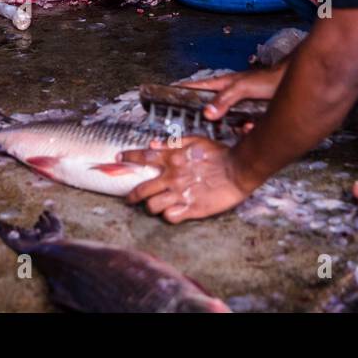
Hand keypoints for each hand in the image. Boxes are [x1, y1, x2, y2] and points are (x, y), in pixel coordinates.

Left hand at [122, 136, 254, 222]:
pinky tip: (171, 211)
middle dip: (132, 195)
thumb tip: (152, 144)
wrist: (238, 170)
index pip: (143, 158)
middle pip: (142, 190)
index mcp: (172, 159)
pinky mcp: (191, 209)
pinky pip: (169, 217)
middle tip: (130, 198)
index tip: (119, 157)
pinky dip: (168, 215)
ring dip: (151, 206)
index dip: (129, 158)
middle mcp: (172, 178)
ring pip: (152, 206)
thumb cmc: (218, 153)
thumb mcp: (195, 140)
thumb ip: (173, 142)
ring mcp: (180, 195)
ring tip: (155, 205)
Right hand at [180, 63, 285, 120]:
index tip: (166, 98)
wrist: (290, 83)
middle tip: (196, 130)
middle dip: (204, 120)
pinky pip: (240, 126)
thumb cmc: (268, 79)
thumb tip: (207, 113)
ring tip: (242, 126)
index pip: (195, 87)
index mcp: (222, 84)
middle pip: (207, 108)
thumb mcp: (243, 88)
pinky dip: (245, 130)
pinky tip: (252, 128)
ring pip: (224, 121)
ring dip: (231, 128)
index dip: (181, 91)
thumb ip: (225, 99)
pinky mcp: (247, 114)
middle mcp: (227, 95)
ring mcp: (237, 105)